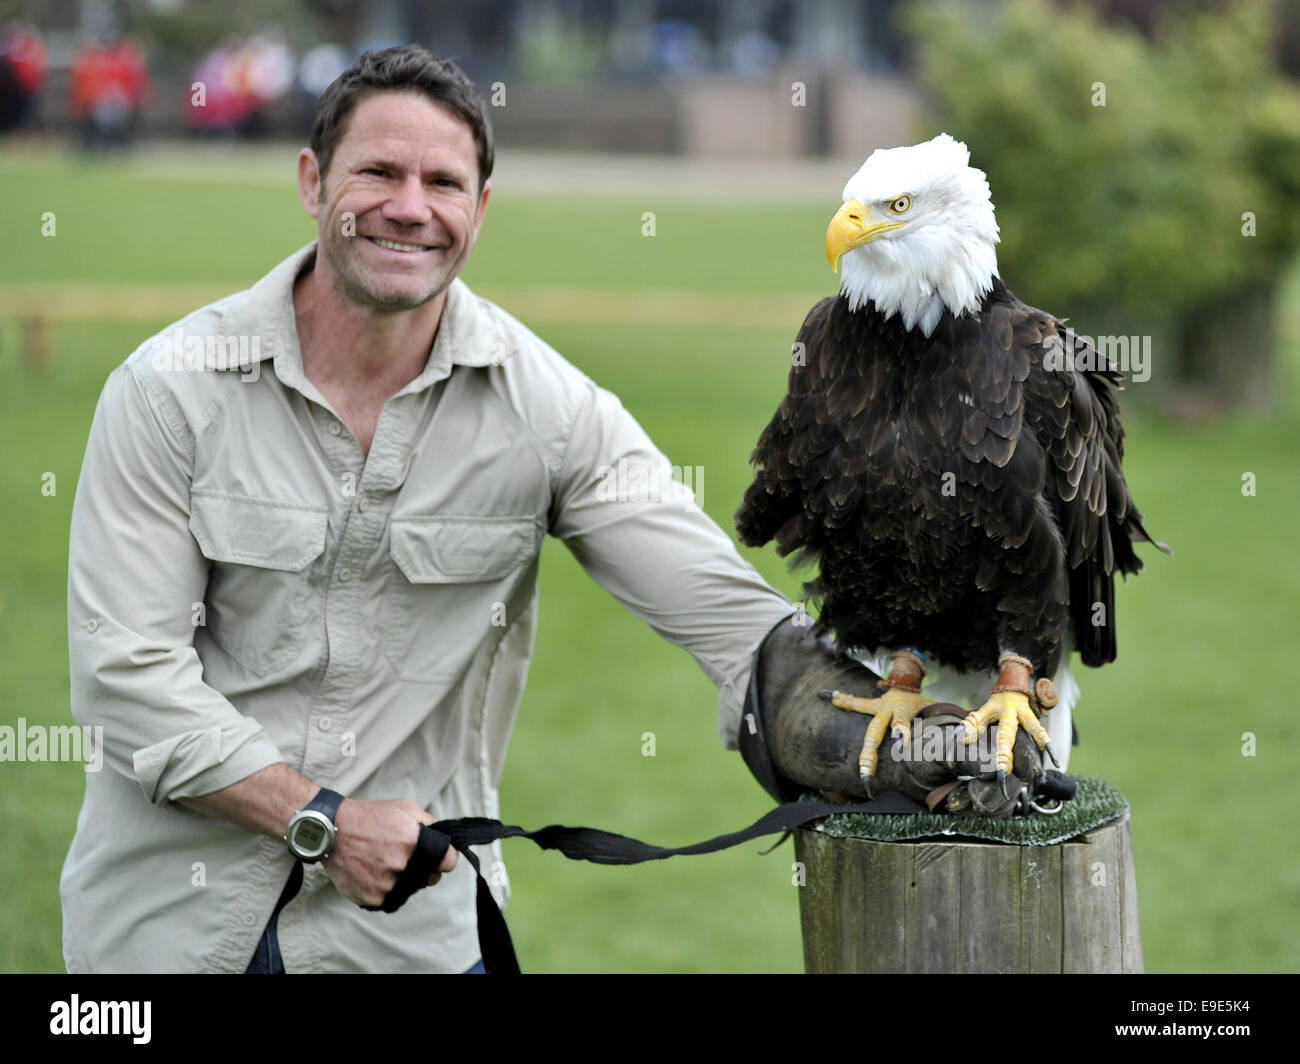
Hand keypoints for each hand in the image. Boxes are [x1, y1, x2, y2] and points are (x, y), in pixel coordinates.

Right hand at [323, 798, 457, 906]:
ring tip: (386, 862)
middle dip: (425, 869)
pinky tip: (375, 872)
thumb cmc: (370, 817)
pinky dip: (387, 889)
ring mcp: (386, 885)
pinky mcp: (372, 898)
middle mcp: (402, 866)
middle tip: (406, 856)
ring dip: (405, 880)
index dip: (444, 858)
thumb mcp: (405, 809)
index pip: (449, 862)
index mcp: (414, 843)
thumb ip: (430, 823)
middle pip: (431, 878)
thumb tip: (447, 841)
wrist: (332, 831)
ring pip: (411, 890)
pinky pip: (391, 899)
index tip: (437, 856)